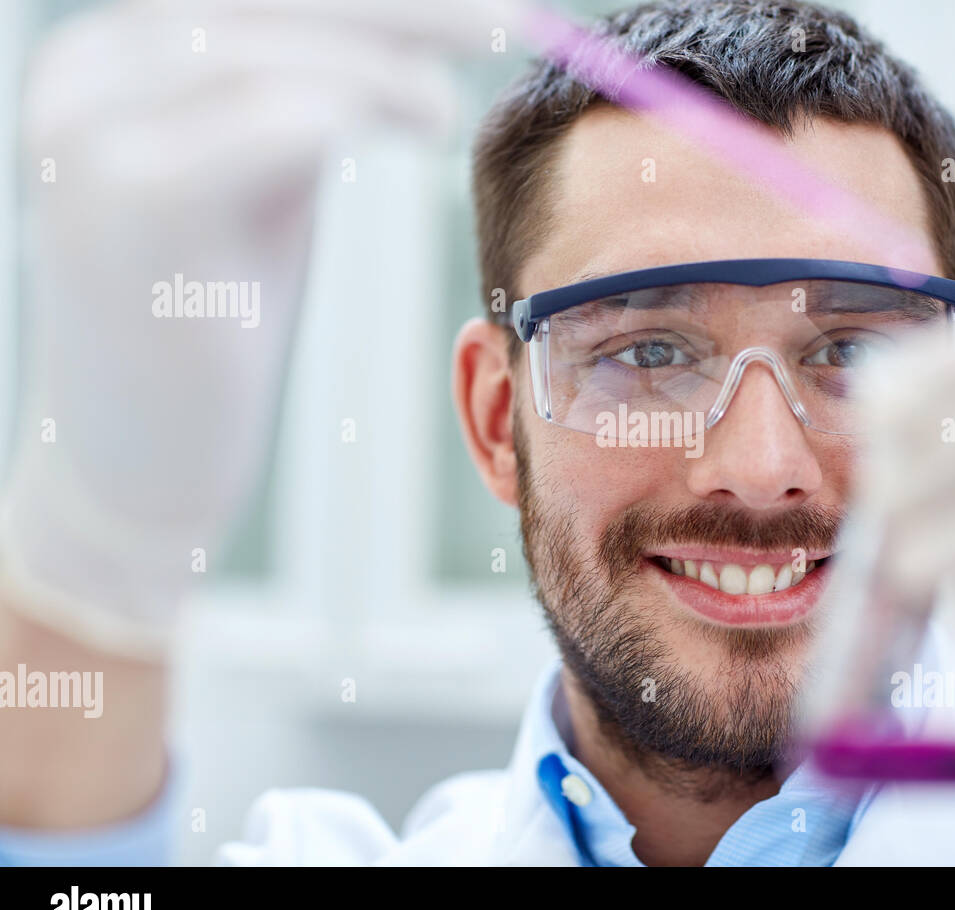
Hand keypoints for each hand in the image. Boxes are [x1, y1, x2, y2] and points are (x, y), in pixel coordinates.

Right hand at [1, 0, 506, 657]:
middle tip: (509, 15)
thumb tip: (408, 47)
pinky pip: (285, 121)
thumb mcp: (251, 185)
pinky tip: (428, 124)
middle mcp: (87, 76)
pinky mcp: (137, 205)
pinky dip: (373, 108)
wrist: (137, 462)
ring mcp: (95, 134)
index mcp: (112, 62)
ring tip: (452, 107)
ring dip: (398, 62)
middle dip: (407, 4)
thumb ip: (297, 102)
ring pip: (286, 48)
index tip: (472, 2)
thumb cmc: (209, 326)